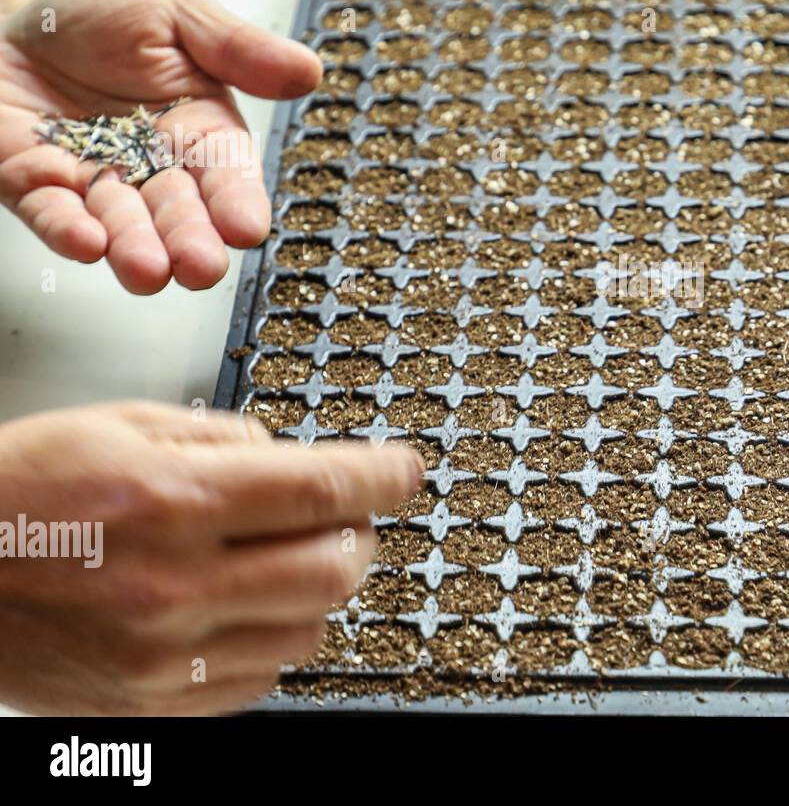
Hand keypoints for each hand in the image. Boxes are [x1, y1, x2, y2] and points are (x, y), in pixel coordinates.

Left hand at [0, 0, 321, 293]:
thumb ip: (238, 46)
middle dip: (191, 243)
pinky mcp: (35, 185)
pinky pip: (52, 214)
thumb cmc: (98, 17)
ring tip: (148, 270)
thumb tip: (307, 69)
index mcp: (201, 131)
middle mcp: (153, 166)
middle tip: (201, 265)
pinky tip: (87, 242)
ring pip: (121, 226)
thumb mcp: (176, 12)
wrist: (16, 15)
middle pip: (180, 214)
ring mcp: (94, 182)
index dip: (238, 203)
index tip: (247, 228)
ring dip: (135, 250)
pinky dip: (67, 231)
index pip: (229, 175)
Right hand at [0, 401, 422, 714]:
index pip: (320, 490)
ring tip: (283, 559)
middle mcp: (174, 584)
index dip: (384, 477)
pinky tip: (244, 606)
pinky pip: (261, 679)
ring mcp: (165, 655)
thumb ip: (220, 436)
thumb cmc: (17, 496)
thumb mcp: (117, 427)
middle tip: (347, 516)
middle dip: (361, 535)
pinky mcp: (153, 703)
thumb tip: (288, 455)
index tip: (406, 471)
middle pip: (334, 568)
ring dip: (319, 589)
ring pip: (309, 630)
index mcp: (170, 500)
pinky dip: (276, 638)